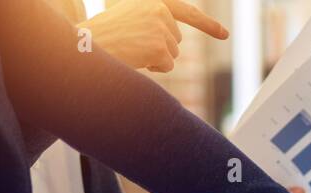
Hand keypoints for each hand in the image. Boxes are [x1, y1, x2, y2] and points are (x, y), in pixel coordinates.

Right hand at [80, 0, 227, 72]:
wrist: (85, 45)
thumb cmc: (105, 35)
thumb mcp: (129, 20)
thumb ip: (151, 22)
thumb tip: (170, 39)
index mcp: (153, 2)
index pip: (185, 12)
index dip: (208, 25)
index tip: (225, 34)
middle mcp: (160, 11)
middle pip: (176, 41)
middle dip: (159, 48)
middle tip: (133, 45)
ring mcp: (161, 29)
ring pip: (172, 55)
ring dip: (155, 59)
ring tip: (132, 51)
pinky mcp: (160, 47)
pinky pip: (167, 66)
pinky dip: (154, 68)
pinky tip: (135, 59)